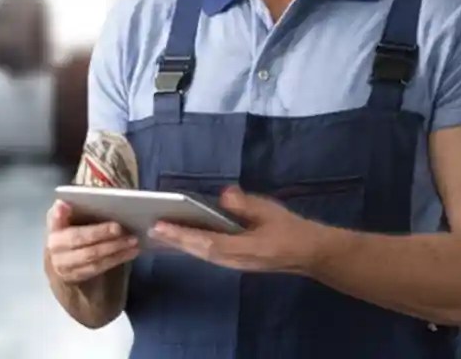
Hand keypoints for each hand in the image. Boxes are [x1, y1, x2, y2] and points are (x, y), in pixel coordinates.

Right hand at [46, 200, 140, 283]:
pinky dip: (117, 259)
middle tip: (120, 228)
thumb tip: (79, 202)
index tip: (64, 205)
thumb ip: (78, 211)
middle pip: (77, 238)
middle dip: (99, 232)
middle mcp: (54, 246)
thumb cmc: (75, 237)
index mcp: (54, 227)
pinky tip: (131, 252)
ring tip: (133, 241)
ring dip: (114, 248)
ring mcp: (63, 265)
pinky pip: (99, 268)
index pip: (54, 219)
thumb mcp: (74, 222)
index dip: (58, 214)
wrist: (67, 267)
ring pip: (91, 256)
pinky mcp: (76, 278)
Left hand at [149, 186, 331, 274]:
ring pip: (201, 254)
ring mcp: (235, 264)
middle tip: (150, 227)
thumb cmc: (291, 230)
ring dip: (181, 244)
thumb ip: (245, 204)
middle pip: (198, 251)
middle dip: (174, 240)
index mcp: (243, 249)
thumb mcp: (269, 211)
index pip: (206, 242)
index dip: (182, 234)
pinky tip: (183, 238)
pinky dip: (193, 246)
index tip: (160, 226)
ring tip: (160, 232)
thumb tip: (224, 196)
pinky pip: (209, 254)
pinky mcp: (236, 262)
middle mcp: (234, 260)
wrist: (311, 253)